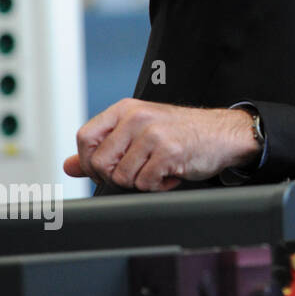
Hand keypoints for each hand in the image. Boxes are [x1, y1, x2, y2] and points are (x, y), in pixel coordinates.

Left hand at [64, 98, 261, 191]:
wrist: (225, 133)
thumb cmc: (183, 132)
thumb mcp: (141, 132)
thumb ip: (105, 147)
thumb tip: (69, 166)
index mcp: (126, 109)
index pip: (85, 137)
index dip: (89, 161)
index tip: (106, 168)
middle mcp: (137, 118)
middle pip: (99, 162)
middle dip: (115, 176)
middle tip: (137, 172)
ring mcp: (153, 134)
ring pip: (122, 177)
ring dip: (140, 182)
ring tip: (158, 169)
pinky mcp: (169, 152)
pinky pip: (145, 183)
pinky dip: (158, 186)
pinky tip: (171, 173)